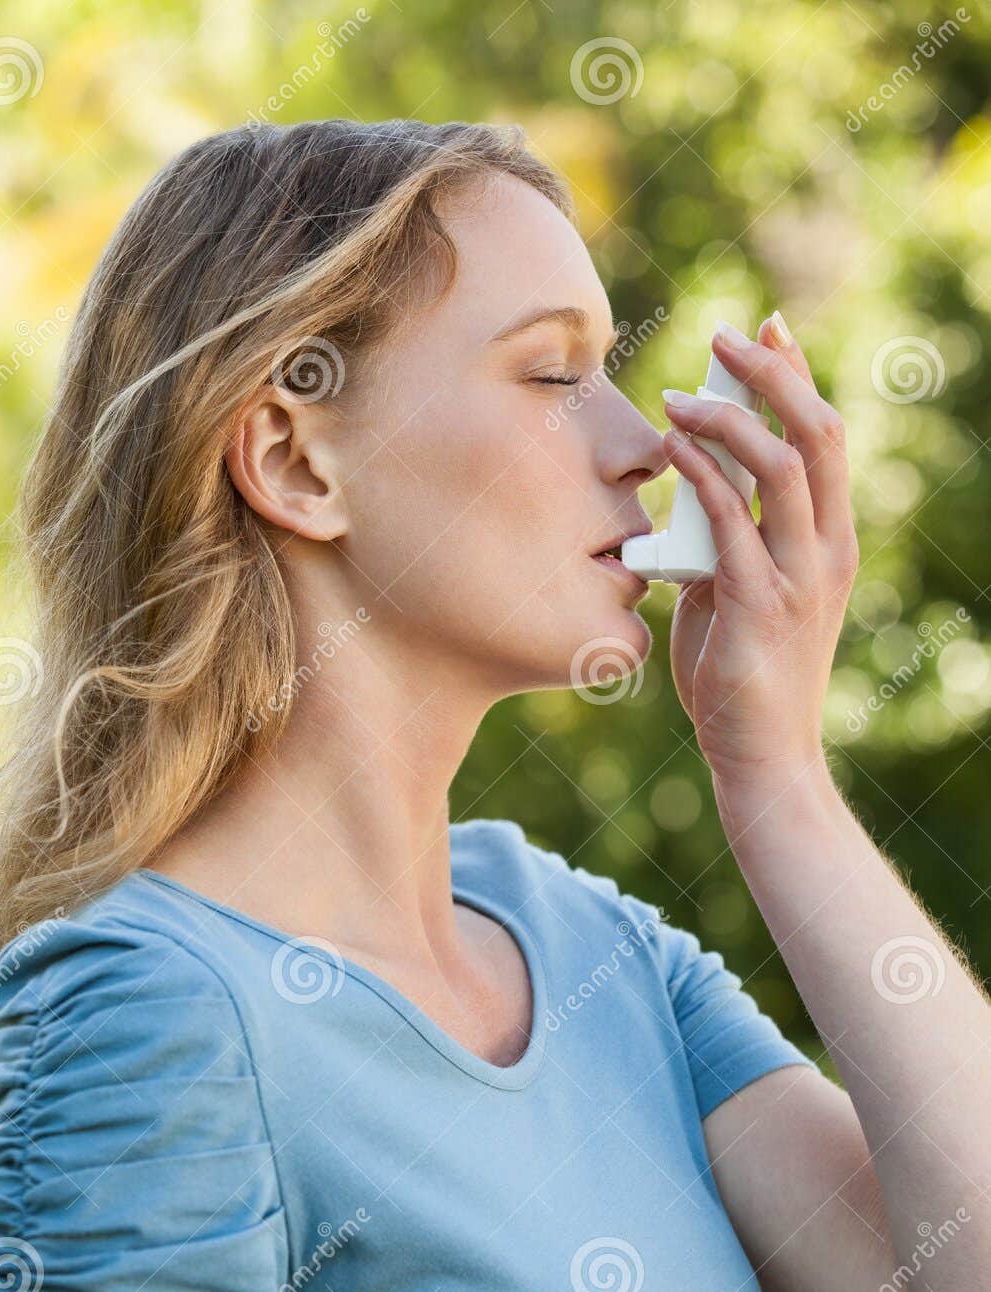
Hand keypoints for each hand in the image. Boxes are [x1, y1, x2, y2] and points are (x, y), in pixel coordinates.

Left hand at [659, 316, 858, 794]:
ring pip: (783, 464)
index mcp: (829, 541)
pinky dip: (702, 471)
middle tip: (725, 333)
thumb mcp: (734, 594)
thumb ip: (724, 544)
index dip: (798, 374)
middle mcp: (826, 549)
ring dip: (731, 414)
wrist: (761, 756)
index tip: (765, 328)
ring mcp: (799, 574)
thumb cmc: (740, 679)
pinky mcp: (760, 602)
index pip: (825, 437)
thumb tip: (689, 499)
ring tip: (679, 393)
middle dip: (773, 371)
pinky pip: (732, 518)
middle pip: (817, 431)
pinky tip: (671, 445)